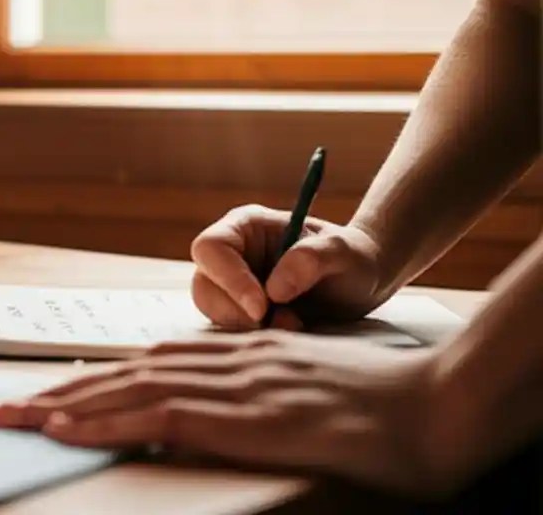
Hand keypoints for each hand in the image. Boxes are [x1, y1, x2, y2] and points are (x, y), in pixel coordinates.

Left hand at [0, 330, 457, 497]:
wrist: (432, 405)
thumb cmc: (375, 406)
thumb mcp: (300, 390)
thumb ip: (250, 394)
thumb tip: (206, 414)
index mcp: (238, 355)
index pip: (150, 363)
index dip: (97, 381)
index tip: (52, 397)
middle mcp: (226, 360)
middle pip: (127, 370)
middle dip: (61, 393)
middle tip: (6, 408)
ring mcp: (233, 384)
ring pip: (131, 387)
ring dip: (66, 405)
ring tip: (17, 419)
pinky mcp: (245, 414)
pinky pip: (160, 414)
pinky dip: (108, 419)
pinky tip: (71, 428)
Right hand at [190, 205, 388, 329]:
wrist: (362, 285)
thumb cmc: (352, 258)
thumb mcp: (343, 252)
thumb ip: (311, 259)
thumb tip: (275, 289)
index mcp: (245, 227)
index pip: (211, 248)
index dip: (229, 278)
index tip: (262, 307)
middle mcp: (231, 256)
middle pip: (204, 286)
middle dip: (235, 312)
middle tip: (280, 323)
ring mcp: (231, 287)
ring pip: (213, 313)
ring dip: (247, 329)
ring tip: (294, 324)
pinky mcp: (239, 314)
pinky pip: (230, 331)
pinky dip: (254, 340)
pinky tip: (289, 331)